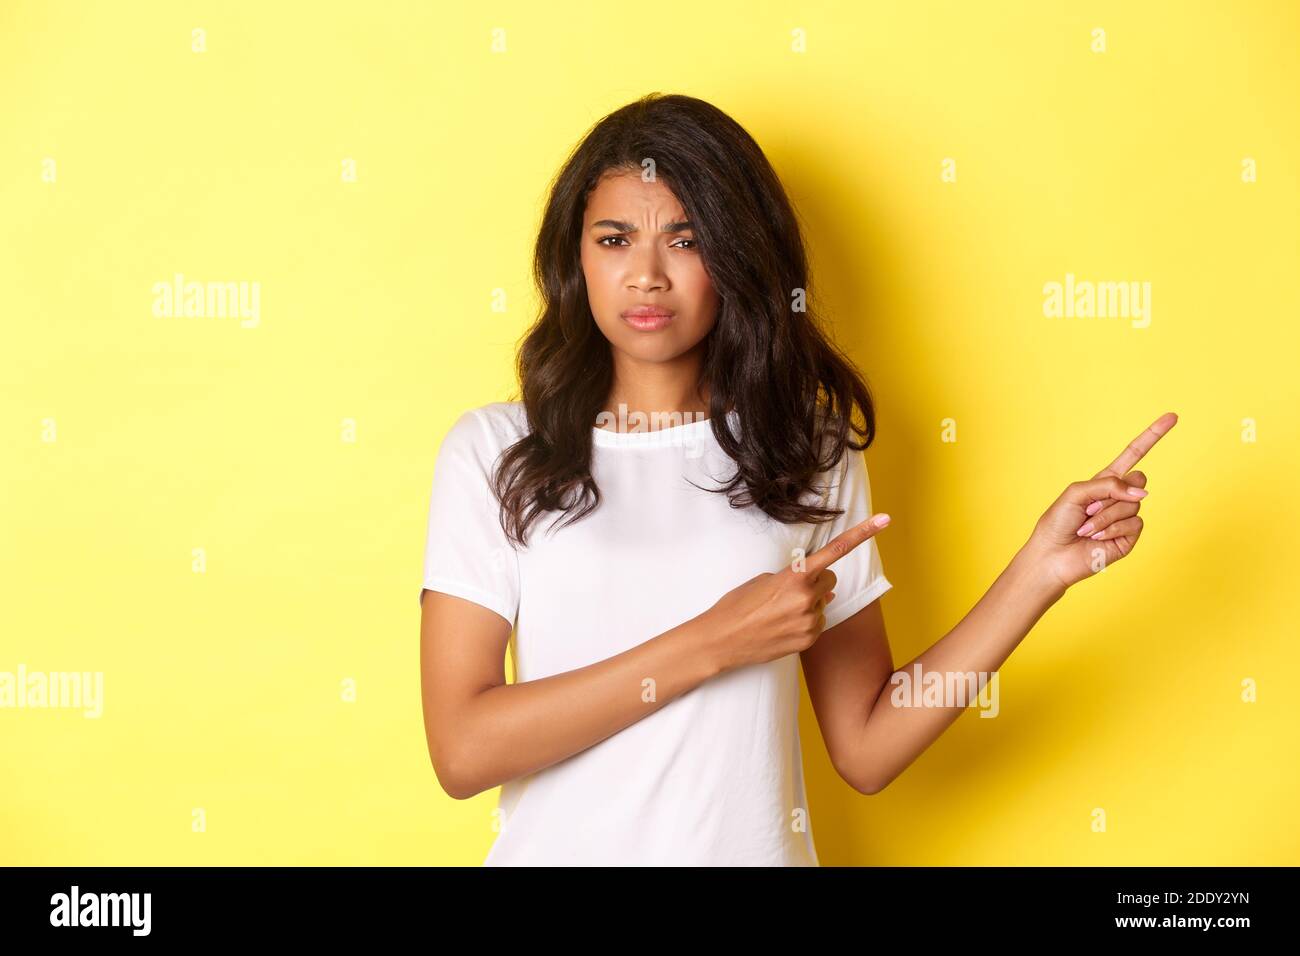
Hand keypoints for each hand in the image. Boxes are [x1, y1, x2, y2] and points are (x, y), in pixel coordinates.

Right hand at [699, 513, 892, 672]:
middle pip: (830, 580)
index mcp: (795, 576)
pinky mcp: (808, 640)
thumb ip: (796, 578)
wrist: (722, 640)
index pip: (835, 550)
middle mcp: (807, 598)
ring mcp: (810, 621)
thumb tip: (826, 589)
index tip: (884, 519)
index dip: (862, 533)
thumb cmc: (737, 605)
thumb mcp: (763, 580)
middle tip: (790, 590)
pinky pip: (818, 624)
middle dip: (816, 582)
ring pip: (824, 604)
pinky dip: (805, 623)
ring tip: (779, 613)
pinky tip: (782, 627)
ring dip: (809, 605)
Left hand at [1024, 412, 1177, 590]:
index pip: (1134, 455)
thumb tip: (1141, 494)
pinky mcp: (1130, 536)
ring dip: (1105, 515)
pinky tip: (1096, 537)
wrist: (1052, 555)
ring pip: (1133, 504)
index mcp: (1105, 481)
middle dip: (1113, 492)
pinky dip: (1112, 528)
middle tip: (1089, 508)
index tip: (1172, 416)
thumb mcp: (1077, 492)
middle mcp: (1119, 497)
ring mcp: (1127, 517)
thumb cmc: (1058, 522)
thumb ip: (1108, 484)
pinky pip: (1134, 522)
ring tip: (1087, 526)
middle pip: (1139, 480)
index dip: (1152, 436)